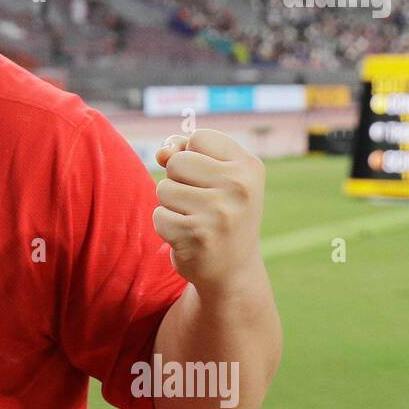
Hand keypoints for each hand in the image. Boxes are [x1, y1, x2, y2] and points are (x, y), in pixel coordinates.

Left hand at [153, 129, 265, 292]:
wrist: (233, 270)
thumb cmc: (219, 213)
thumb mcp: (215, 176)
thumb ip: (184, 151)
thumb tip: (161, 152)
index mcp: (249, 167)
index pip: (199, 138)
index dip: (193, 155)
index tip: (210, 178)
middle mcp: (240, 188)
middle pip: (177, 162)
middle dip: (179, 181)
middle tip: (201, 203)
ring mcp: (219, 213)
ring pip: (164, 188)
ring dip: (171, 204)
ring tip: (195, 219)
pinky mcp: (197, 236)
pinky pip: (159, 215)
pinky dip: (166, 226)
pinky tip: (188, 236)